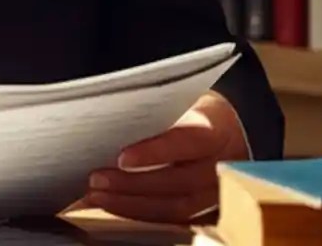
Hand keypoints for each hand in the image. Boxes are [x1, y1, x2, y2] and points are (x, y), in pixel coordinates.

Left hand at [83, 92, 248, 223]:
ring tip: (97, 195)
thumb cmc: (191, 111)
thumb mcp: (180, 100)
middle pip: (178, 181)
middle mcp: (223, 164)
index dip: (155, 151)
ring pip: (174, 207)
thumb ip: (154, 112)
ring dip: (130, 203)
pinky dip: (138, 214)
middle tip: (96, 178)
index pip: (188, 141)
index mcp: (218, 129)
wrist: (225, 132)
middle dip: (132, 183)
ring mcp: (217, 193)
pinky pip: (172, 220)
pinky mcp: (207, 212)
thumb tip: (107, 119)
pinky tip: (112, 205)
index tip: (122, 157)